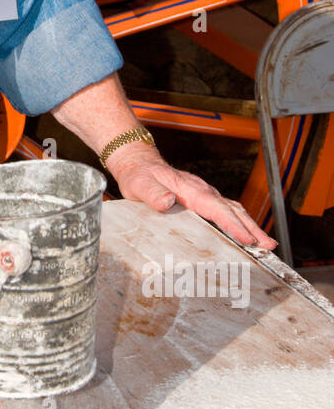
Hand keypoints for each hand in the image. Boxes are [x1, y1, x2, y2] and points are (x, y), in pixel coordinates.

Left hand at [108, 145, 276, 249]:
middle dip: (253, 228)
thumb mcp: (139, 184)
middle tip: (269, 247)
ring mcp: (205, 194)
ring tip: (266, 244)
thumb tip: (167, 201)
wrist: (138, 161)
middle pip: (233, 210)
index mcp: (191, 190)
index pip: (217, 209)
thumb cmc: (138, 174)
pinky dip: (240, 222)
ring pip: (234, 210)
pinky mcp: (203, 198)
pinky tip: (246, 233)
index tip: (247, 239)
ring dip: (251, 226)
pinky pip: (226, 210)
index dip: (233, 225)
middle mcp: (202, 191)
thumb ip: (153, 193)